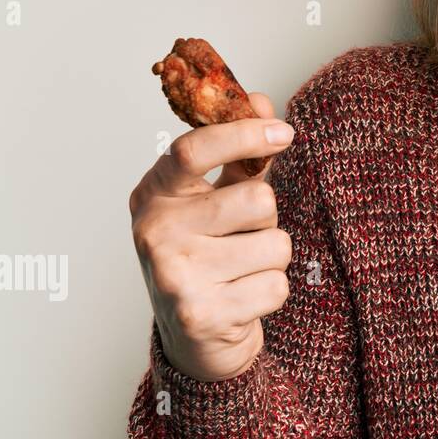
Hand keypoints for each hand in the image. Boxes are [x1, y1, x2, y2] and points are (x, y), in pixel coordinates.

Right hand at [129, 93, 295, 381]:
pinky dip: (271, 293)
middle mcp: (153, 232)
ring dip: (272, 258)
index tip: (284, 131)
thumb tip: (258, 99)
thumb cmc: (210, 254)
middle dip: (268, 218)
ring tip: (241, 270)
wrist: (195, 339)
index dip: (244, 134)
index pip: (193, 149)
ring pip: (276, 244)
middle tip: (243, 236)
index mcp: (153, 194)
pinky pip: (276, 286)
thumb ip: (240, 154)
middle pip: (257, 199)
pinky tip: (242, 300)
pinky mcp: (200, 315)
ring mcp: (173, 275)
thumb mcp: (216, 200)